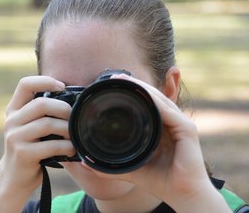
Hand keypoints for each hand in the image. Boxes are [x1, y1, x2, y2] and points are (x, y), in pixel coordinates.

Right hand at [0, 76, 74, 192]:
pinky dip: (67, 147)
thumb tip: (72, 98)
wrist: (15, 177)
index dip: (45, 80)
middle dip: (64, 109)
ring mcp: (15, 137)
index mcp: (13, 110)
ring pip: (48, 124)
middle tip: (74, 117)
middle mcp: (11, 121)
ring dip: (67, 130)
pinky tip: (72, 150)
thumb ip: (40, 113)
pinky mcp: (23, 154)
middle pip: (41, 104)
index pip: (25, 84)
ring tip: (75, 135)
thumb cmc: (30, 147)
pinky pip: (51, 145)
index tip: (62, 86)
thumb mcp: (28, 126)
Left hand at [88, 73, 227, 210]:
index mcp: (161, 128)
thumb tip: (85, 163)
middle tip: (115, 77)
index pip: (147, 104)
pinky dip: (155, 102)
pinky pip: (168, 111)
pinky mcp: (187, 130)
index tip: (113, 85)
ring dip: (143, 88)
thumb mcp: (131, 169)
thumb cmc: (160, 181)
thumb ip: (111, 166)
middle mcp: (171, 123)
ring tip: (125, 79)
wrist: (182, 195)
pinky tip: (141, 94)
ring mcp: (181, 124)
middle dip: (135, 85)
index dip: (132, 93)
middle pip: (153, 97)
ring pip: (160, 100)